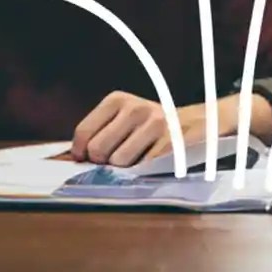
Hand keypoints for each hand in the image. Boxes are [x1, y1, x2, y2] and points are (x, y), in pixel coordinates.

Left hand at [71, 91, 225, 167]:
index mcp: (118, 100)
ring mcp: (155, 125)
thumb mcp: (124, 120)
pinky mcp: (171, 142)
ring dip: (126, 168)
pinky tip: (154, 161)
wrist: (197, 123)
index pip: (84, 133)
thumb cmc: (151, 127)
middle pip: (98, 150)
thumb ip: (98, 134)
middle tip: (118, 158)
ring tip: (139, 157)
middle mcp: (135, 108)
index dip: (81, 153)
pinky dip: (145, 171)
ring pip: (119, 162)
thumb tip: (74, 158)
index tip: (86, 159)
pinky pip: (143, 168)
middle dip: (104, 162)